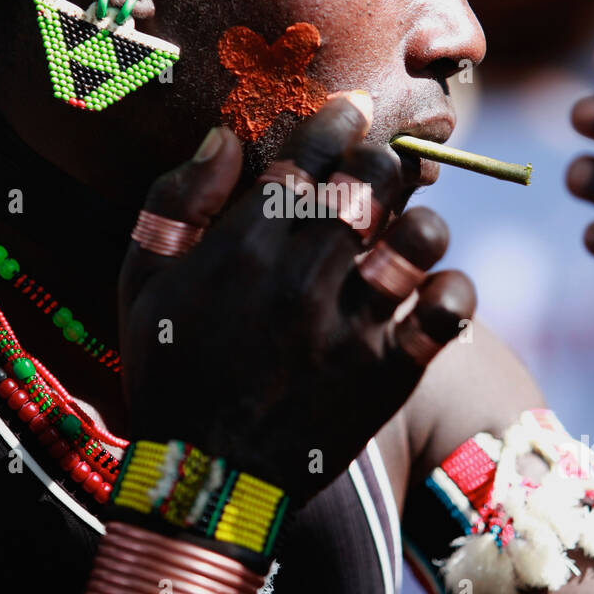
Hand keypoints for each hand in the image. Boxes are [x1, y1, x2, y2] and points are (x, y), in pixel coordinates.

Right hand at [118, 96, 474, 502]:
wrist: (203, 482)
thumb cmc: (169, 372)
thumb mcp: (141, 283)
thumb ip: (175, 203)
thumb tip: (222, 137)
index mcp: (243, 244)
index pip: (309, 155)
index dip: (339, 121)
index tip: (353, 111)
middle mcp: (302, 276)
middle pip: (373, 181)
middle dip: (384, 161)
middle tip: (382, 169)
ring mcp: (351, 326)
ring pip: (421, 236)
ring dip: (423, 220)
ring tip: (410, 231)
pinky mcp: (388, 373)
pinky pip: (447, 312)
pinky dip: (452, 291)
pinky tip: (435, 292)